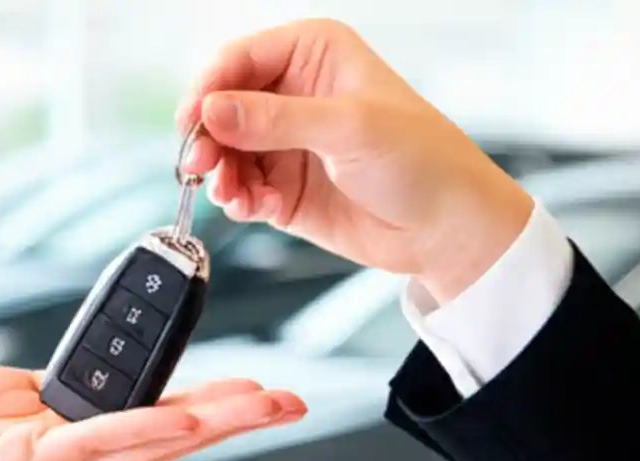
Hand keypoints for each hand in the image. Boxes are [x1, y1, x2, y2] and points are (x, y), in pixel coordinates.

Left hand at [0, 368, 305, 460]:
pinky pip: (98, 437)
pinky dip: (145, 425)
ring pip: (152, 439)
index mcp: (81, 446)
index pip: (163, 424)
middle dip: (238, 418)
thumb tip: (89, 376)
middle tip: (292, 400)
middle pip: (176, 437)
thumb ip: (63, 391)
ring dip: (213, 420)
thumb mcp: (16, 399)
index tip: (256, 388)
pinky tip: (185, 413)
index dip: (215, 407)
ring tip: (261, 403)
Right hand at [176, 18, 534, 303]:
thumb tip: (213, 111)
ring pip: (226, 151)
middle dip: (208, 137)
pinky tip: (250, 207)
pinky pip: (241, 188)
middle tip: (199, 164)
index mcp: (313, 53)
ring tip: (231, 194)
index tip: (193, 120)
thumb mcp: (348, 128)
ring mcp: (286, 143)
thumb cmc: (422, 160)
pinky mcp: (283, 188)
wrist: (446, 228)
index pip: (239, 59)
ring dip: (220, 174)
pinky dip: (236, 199)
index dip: (210, 88)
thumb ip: (276, 119)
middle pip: (222, 107)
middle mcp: (293, 94)